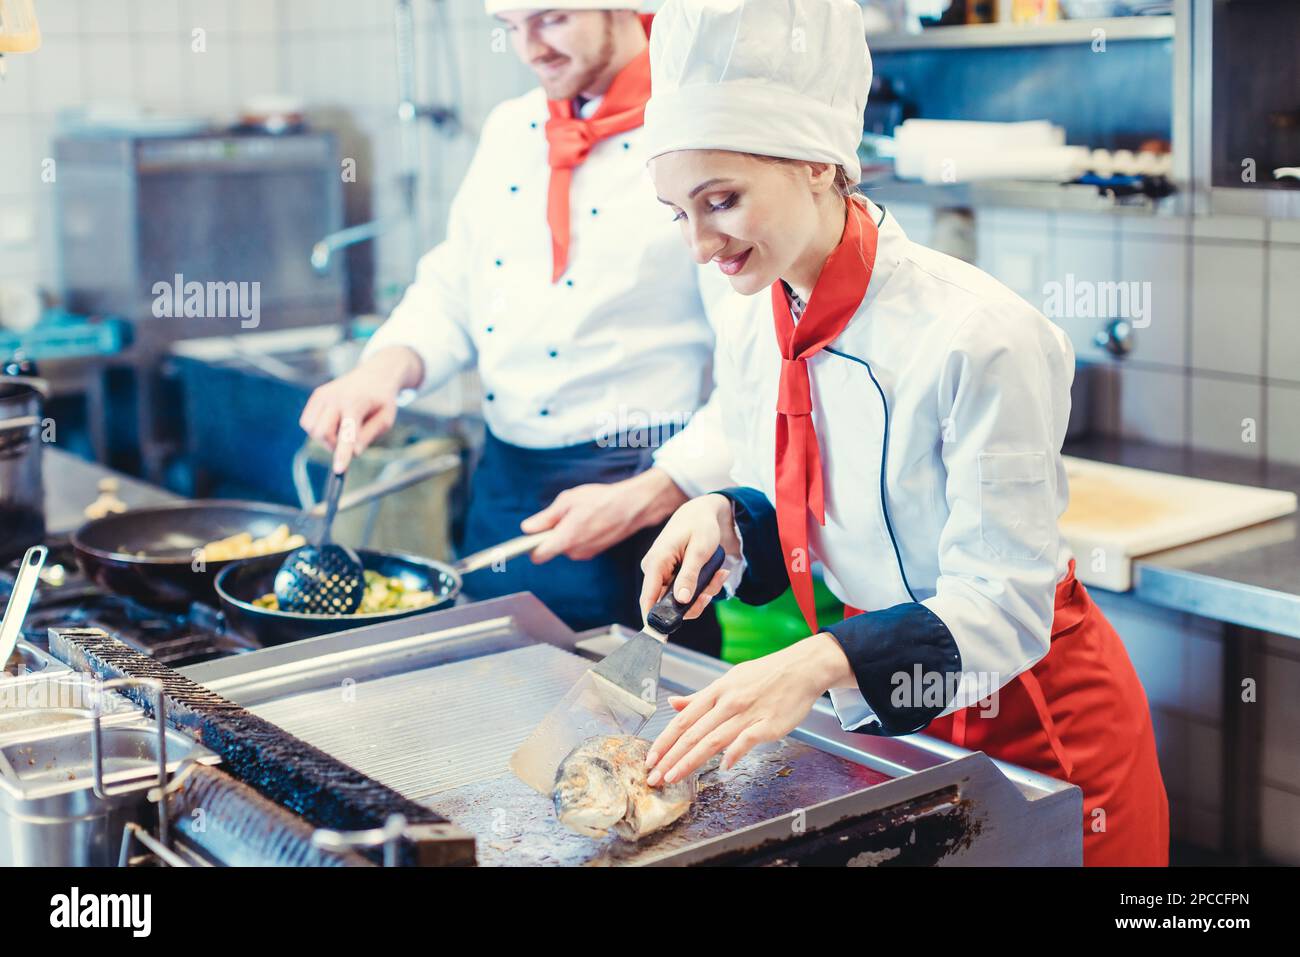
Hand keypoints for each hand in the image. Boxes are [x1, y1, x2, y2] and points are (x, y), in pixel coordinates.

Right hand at [299, 346, 422, 470]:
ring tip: (342, 430)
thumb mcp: (386, 419)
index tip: (339, 470)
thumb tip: (354, 452)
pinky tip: (334, 423)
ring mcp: (323, 394)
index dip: (343, 453)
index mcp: (356, 403)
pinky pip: (307, 422)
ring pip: (312, 429)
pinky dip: (318, 429)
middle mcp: (336, 397)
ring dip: (325, 438)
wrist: (375, 374)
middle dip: (333, 446)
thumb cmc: (382, 400)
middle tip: (348, 443)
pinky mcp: (317, 395)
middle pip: (322, 433)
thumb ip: (369, 435)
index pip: (347, 433)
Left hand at [521, 467, 686, 562]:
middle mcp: (575, 552)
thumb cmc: (601, 500)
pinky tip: (589, 520)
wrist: (633, 506)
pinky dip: (578, 535)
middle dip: (551, 535)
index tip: (527, 539)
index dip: (529, 547)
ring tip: (579, 515)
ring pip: (565, 546)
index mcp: (565, 539)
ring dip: (566, 534)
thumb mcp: (568, 501)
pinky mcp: (596, 551)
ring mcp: (587, 553)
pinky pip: (578, 545)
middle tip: (562, 515)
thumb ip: (546, 518)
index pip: (537, 555)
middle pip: (551, 549)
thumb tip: (527, 528)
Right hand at [637, 493, 738, 622]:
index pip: (648, 599)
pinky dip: (702, 588)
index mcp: (656, 562)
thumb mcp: (700, 550)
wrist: (700, 514)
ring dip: (702, 594)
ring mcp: (662, 574)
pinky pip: (684, 592)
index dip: (653, 620)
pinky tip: (717, 574)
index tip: (661, 637)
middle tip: (712, 590)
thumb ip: (690, 575)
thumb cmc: (700, 527)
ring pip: (679, 600)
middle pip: (668, 603)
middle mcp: (654, 571)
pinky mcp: (670, 576)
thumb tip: (681, 600)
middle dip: (695, 602)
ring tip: (719, 575)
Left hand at [645, 634, 853, 785]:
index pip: (683, 720)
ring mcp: (747, 713)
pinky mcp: (769, 724)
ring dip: (690, 760)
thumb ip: (700, 696)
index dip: (665, 741)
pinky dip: (734, 753)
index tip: (651, 758)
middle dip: (670, 757)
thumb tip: (673, 704)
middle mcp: (727, 702)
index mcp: (716, 691)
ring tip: (674, 776)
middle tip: (654, 776)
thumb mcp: (728, 679)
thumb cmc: (765, 675)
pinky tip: (723, 767)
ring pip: (713, 740)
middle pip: (693, 733)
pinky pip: (747, 740)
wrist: (802, 668)